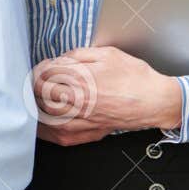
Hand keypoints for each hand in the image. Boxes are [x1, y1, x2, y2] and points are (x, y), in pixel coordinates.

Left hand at [33, 46, 182, 145]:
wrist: (156, 101)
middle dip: (32, 86)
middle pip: (40, 95)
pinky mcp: (89, 132)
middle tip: (33, 82)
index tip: (41, 68)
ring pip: (45, 116)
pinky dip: (44, 131)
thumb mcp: (107, 54)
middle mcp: (79, 101)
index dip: (38, 69)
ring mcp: (83, 119)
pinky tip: (38, 125)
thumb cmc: (135, 77)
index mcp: (80, 78)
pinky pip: (59, 135)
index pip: (44, 75)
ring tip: (31, 99)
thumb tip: (59, 59)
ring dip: (33, 106)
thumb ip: (78, 55)